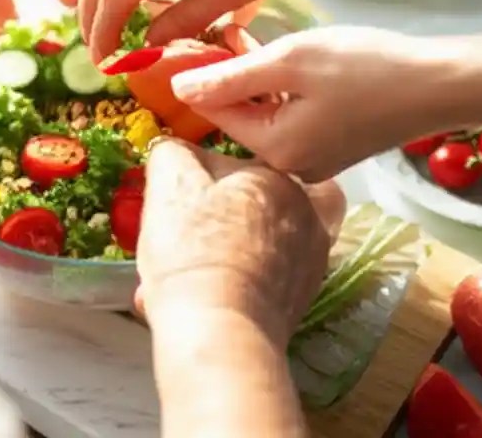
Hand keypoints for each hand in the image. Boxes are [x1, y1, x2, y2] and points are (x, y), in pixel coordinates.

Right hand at [136, 138, 344, 346]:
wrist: (219, 332)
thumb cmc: (193, 252)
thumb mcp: (169, 183)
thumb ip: (172, 153)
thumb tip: (174, 148)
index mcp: (278, 176)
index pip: (232, 164)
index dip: (199, 182)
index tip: (176, 203)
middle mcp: (307, 213)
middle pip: (251, 205)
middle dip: (215, 220)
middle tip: (183, 238)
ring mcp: (311, 259)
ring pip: (258, 244)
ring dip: (224, 252)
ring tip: (187, 272)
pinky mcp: (303, 300)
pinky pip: (264, 279)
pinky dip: (236, 283)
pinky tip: (202, 295)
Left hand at [171, 26, 452, 182]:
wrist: (440, 83)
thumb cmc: (367, 67)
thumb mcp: (289, 61)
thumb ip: (230, 76)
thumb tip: (178, 89)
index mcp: (276, 150)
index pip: (215, 112)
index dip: (201, 73)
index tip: (194, 39)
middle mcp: (291, 167)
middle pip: (239, 116)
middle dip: (228, 74)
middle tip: (225, 31)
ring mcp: (314, 160)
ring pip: (265, 114)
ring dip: (255, 78)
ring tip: (248, 35)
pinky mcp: (333, 147)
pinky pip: (291, 117)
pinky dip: (282, 89)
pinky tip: (284, 57)